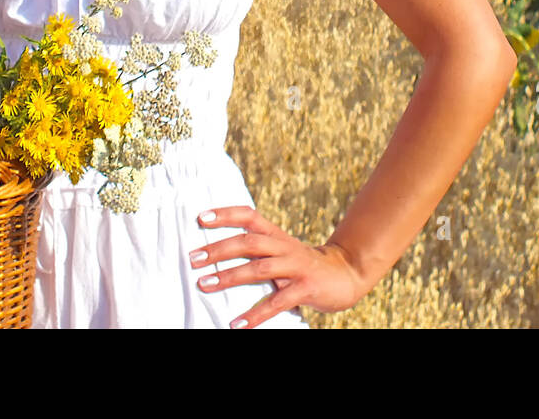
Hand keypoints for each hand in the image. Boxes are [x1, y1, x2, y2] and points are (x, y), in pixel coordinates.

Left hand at [191, 205, 370, 327]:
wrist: (345, 274)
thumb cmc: (303, 265)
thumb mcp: (281, 250)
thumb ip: (257, 249)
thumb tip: (217, 254)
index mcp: (276, 235)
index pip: (249, 216)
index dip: (225, 214)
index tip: (200, 218)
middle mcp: (284, 247)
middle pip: (248, 241)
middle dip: (218, 249)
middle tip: (193, 259)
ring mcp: (296, 267)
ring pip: (258, 268)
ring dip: (229, 277)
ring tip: (205, 285)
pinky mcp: (306, 288)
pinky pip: (277, 302)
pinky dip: (256, 314)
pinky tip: (238, 324)